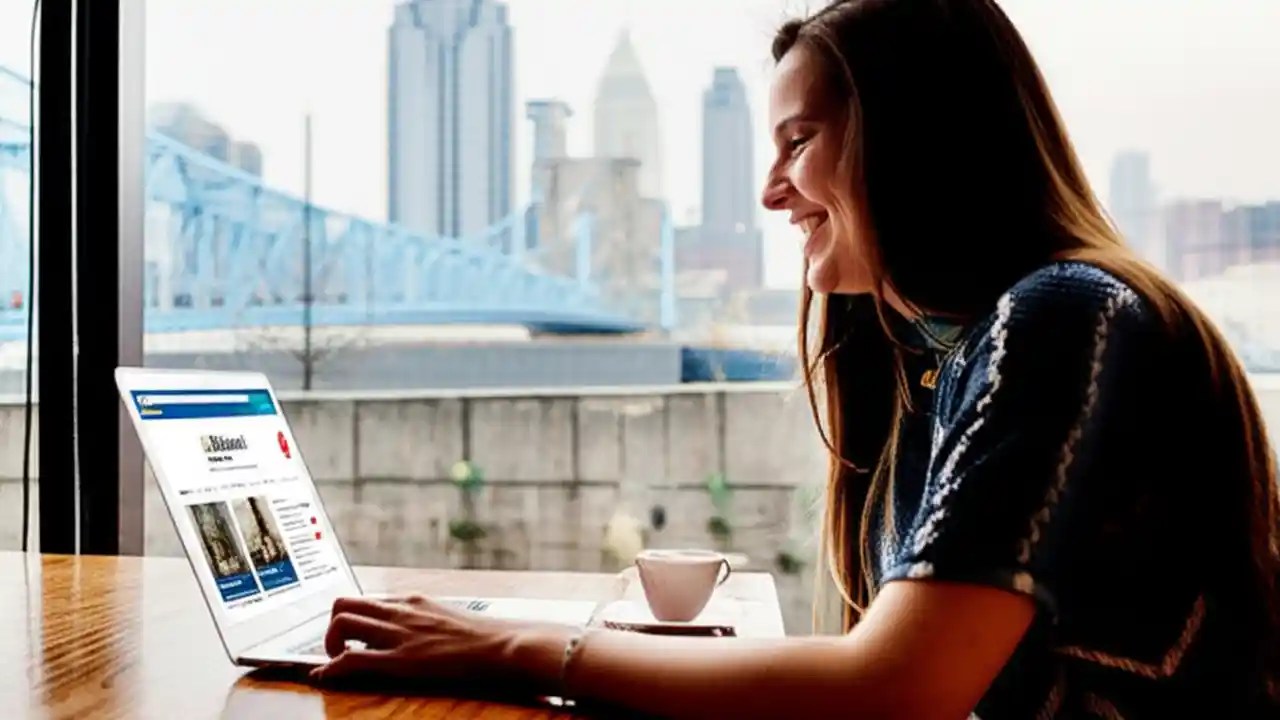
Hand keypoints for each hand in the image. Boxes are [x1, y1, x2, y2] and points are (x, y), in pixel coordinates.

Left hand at [309, 594, 555, 689]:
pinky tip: (328, 677)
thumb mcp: (448, 619)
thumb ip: (426, 621)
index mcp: (413, 600)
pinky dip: (332, 668)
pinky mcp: (400, 659)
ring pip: (341, 623)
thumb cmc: (484, 638)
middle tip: (339, 649)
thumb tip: (417, 633)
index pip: (366, 600)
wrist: (502, 645)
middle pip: (343, 603)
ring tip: (337, 663)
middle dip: (331, 627)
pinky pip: (352, 659)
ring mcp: (399, 633)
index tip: (348, 637)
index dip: (350, 618)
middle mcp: (400, 610)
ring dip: (328, 645)